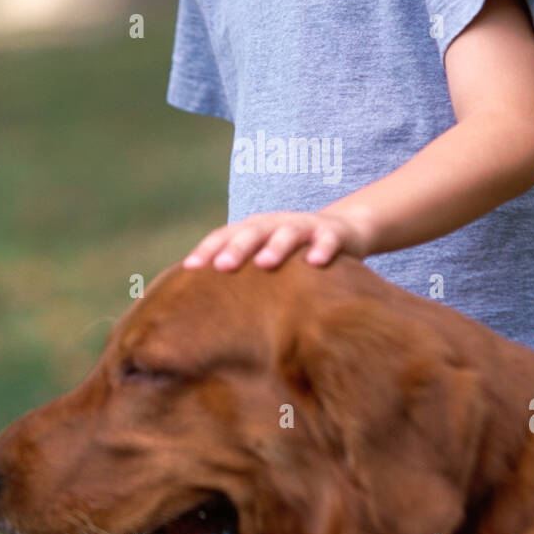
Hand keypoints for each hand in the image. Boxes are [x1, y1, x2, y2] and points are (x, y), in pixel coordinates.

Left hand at [181, 207, 374, 271]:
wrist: (343, 229)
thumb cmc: (294, 253)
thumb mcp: (266, 257)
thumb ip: (242, 275)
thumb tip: (206, 308)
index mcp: (255, 230)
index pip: (226, 235)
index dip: (207, 249)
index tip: (189, 269)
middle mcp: (276, 224)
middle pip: (253, 232)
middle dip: (237, 248)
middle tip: (222, 266)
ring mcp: (304, 227)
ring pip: (288, 233)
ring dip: (275, 246)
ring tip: (264, 263)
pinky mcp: (332, 233)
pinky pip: (327, 240)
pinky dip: (322, 249)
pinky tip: (315, 263)